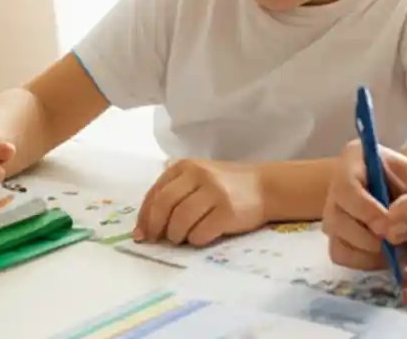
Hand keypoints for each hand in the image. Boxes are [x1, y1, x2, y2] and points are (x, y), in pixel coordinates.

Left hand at [133, 159, 265, 246]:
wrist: (265, 187)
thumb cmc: (226, 186)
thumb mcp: (197, 179)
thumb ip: (173, 195)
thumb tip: (143, 229)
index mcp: (186, 166)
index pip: (156, 192)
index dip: (145, 216)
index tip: (142, 233)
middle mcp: (199, 175)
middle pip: (165, 205)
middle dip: (156, 227)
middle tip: (158, 240)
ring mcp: (215, 192)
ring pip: (180, 220)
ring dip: (176, 235)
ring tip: (182, 238)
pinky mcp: (228, 211)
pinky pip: (200, 233)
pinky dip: (195, 240)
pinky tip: (200, 237)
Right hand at [322, 140, 406, 269]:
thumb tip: (390, 227)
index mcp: (359, 158)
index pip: (345, 186)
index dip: (364, 210)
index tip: (389, 228)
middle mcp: (341, 183)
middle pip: (337, 216)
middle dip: (368, 237)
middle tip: (399, 246)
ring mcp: (338, 211)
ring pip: (337, 239)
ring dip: (368, 253)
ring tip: (400, 251)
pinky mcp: (341, 236)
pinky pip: (341, 255)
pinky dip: (365, 262)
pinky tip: (389, 257)